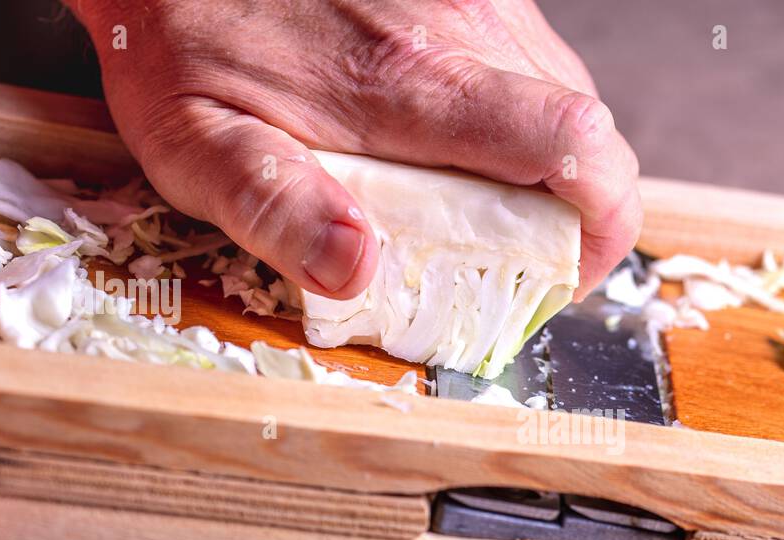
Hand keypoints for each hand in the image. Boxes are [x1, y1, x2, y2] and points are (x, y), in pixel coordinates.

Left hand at [66, 0, 642, 300]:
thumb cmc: (180, 40)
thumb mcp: (196, 143)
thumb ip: (275, 209)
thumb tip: (357, 270)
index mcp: (408, 81)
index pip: (573, 145)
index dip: (604, 221)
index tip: (572, 268)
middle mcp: (460, 25)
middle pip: (585, 127)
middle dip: (578, 203)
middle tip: (522, 251)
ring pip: (561, 92)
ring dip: (547, 158)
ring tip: (484, 196)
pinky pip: (526, 57)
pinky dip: (517, 110)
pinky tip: (460, 132)